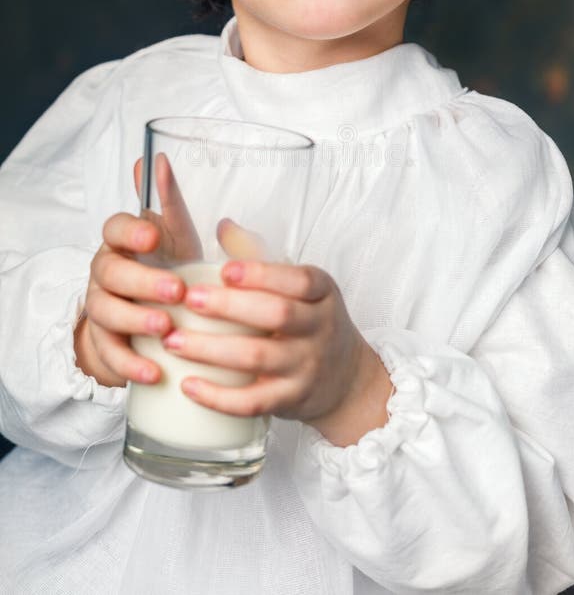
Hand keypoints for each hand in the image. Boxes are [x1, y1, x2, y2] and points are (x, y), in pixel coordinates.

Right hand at [75, 156, 269, 387]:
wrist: (161, 318)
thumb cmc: (173, 268)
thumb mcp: (178, 236)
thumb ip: (169, 203)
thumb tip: (159, 159)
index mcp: (123, 243)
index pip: (113, 228)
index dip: (129, 232)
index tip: (153, 237)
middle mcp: (106, 272)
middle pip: (111, 272)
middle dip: (143, 281)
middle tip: (178, 292)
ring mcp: (102, 308)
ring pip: (106, 312)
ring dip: (136, 320)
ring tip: (167, 328)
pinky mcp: (107, 343)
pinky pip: (110, 353)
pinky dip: (131, 363)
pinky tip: (154, 370)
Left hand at [161, 260, 391, 443]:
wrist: (346, 379)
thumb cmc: (310, 322)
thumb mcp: (299, 286)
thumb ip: (259, 256)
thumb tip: (224, 226)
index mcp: (321, 292)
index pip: (298, 280)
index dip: (261, 274)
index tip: (224, 270)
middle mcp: (319, 327)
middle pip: (277, 315)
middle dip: (229, 307)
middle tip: (189, 300)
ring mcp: (306, 366)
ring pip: (259, 358)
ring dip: (211, 349)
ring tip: (173, 340)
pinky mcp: (291, 400)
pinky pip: (254, 402)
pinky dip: (219, 396)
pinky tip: (189, 385)